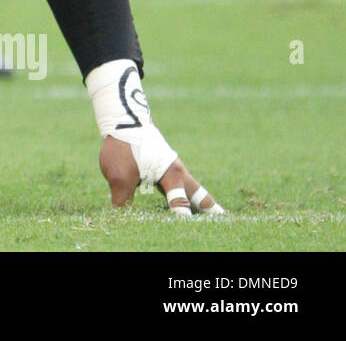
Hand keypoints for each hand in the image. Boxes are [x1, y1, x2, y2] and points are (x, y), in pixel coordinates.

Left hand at [100, 137, 224, 216]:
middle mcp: (180, 175)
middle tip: (228, 224)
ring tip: (216, 224)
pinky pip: (182, 191)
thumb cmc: (123, 147)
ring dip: (203, 208)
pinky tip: (190, 213)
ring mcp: (176, 173)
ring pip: (195, 194)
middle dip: (212, 212)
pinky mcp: (167, 173)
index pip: (180, 203)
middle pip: (202, 198)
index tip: (187, 225)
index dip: (183, 216)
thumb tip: (122, 219)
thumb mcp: (118, 175)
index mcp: (172, 174)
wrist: (123, 121)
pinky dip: (188, 202)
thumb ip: (123, 200)